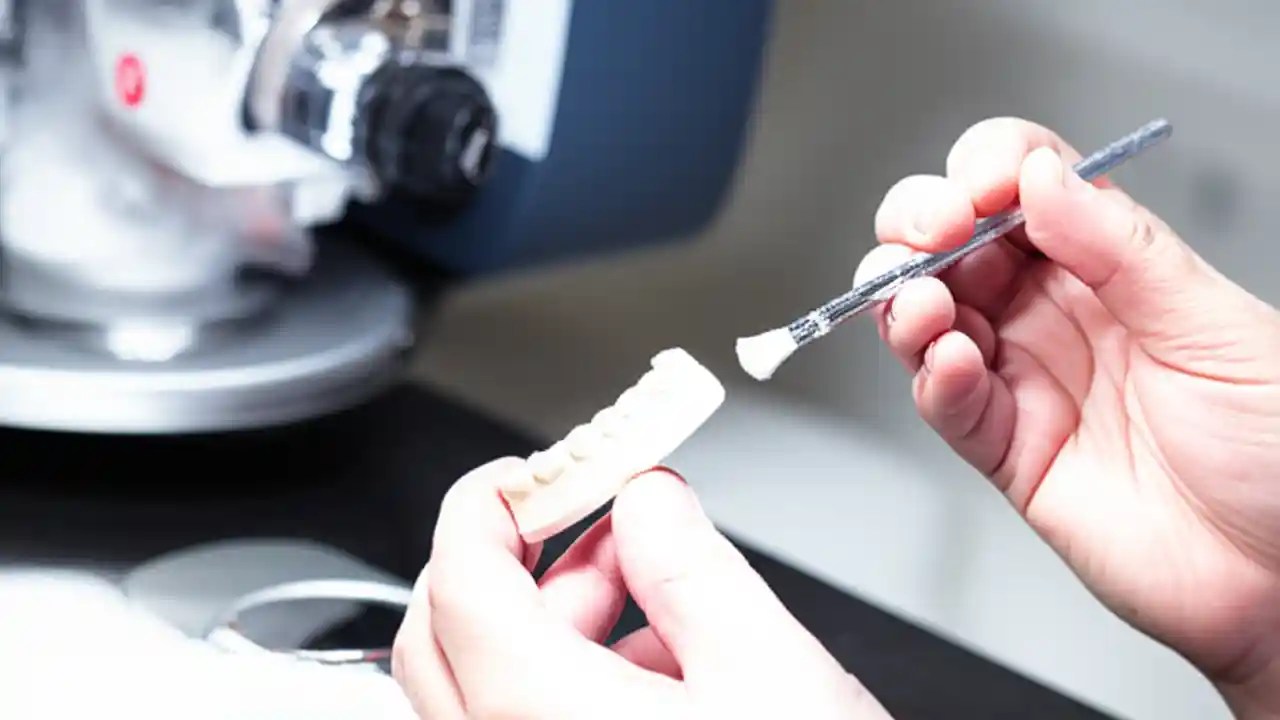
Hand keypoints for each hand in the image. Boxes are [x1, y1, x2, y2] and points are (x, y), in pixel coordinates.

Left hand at [391, 459, 889, 718]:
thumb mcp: (766, 668)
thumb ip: (690, 562)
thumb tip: (648, 497)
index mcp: (536, 717)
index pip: (459, 573)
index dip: (492, 500)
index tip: (538, 467)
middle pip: (448, 630)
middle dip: (524, 560)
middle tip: (606, 524)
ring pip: (483, 685)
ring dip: (553, 622)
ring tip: (656, 598)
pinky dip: (567, 684)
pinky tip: (661, 676)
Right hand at [858, 117, 1279, 715]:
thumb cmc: (1278, 450)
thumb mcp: (1216, 328)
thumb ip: (1122, 250)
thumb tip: (1041, 176)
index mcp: (1111, 264)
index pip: (1024, 186)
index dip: (987, 170)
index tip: (981, 185)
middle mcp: (1056, 313)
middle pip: (952, 243)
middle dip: (918, 224)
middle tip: (928, 234)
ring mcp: (1024, 379)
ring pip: (927, 318)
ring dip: (906, 301)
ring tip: (925, 306)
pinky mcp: (1005, 449)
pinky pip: (947, 406)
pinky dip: (932, 380)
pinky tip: (950, 364)